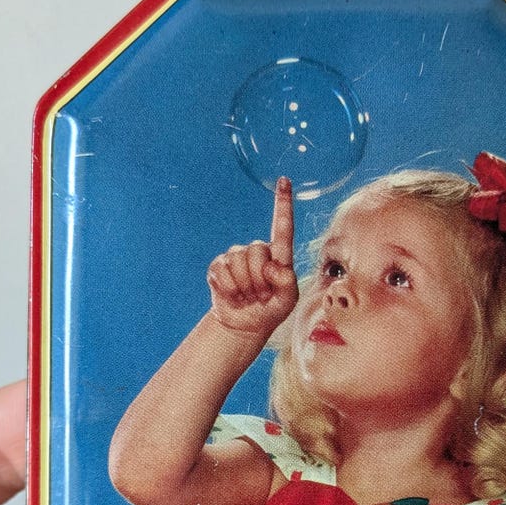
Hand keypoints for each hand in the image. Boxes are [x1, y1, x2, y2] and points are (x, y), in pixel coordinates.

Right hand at [207, 177, 298, 336]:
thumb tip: (271, 265)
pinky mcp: (218, 266)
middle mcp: (256, 250)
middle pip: (256, 251)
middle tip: (261, 296)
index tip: (285, 180)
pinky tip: (234, 296)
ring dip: (245, 288)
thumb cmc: (271, 310)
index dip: (283, 203)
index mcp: (278, 254)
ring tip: (248, 297)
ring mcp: (235, 256)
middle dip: (259, 279)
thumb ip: (287, 282)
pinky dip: (230, 290)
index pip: (282, 226)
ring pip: (238, 263)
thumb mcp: (288, 300)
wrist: (244, 324)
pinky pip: (223, 273)